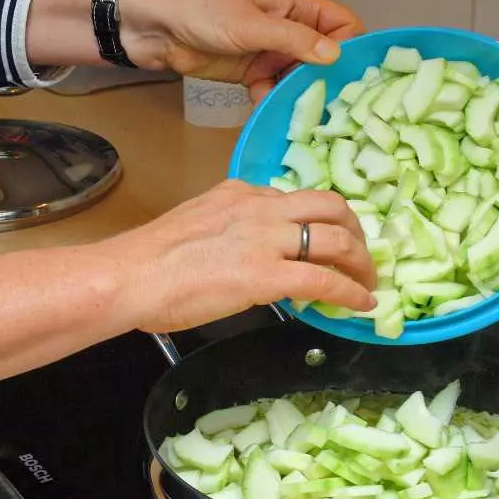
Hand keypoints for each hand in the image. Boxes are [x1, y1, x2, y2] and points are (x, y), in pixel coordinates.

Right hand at [102, 180, 376, 333]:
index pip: (294, 199)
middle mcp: (259, 207)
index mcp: (239, 193)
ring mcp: (265, 239)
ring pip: (336, 239)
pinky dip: (350, 292)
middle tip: (361, 257)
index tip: (327, 239)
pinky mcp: (266, 274)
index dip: (319, 220)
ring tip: (368, 282)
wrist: (130, 275)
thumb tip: (238, 257)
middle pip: (330, 206)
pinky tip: (361, 305)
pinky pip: (325, 280)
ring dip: (361, 262)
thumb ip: (224, 232)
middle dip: (355, 230)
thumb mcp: (194, 226)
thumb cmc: (146, 262)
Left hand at [120, 0, 364, 102]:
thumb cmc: (204, 13)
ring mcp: (272, 53)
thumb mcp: (252, 26)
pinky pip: (275, 91)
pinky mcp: (253, 74)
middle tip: (334, 108)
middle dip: (329, 80)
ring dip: (301, 96)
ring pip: (302, 78)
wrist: (157, 29)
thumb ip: (293, 40)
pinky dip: (274, 101)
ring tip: (304, 117)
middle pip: (327, 57)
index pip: (344, 26)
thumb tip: (336, 55)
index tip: (356, 80)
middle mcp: (291, 29)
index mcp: (298, 6)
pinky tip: (268, 111)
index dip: (354, 49)